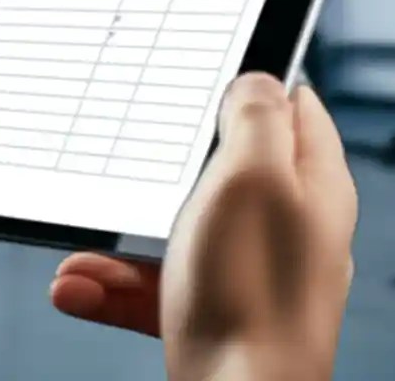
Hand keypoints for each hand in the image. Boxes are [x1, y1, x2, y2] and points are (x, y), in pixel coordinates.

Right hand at [50, 74, 356, 380]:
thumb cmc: (252, 299)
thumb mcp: (252, 176)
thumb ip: (257, 117)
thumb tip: (260, 80)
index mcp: (313, 185)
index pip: (296, 109)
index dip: (251, 85)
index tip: (204, 78)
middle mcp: (289, 228)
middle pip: (223, 174)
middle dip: (161, 176)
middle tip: (130, 170)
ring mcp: (253, 275)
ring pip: (178, 234)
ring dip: (122, 244)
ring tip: (84, 257)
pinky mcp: (221, 316)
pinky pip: (158, 287)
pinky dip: (116, 288)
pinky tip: (81, 288)